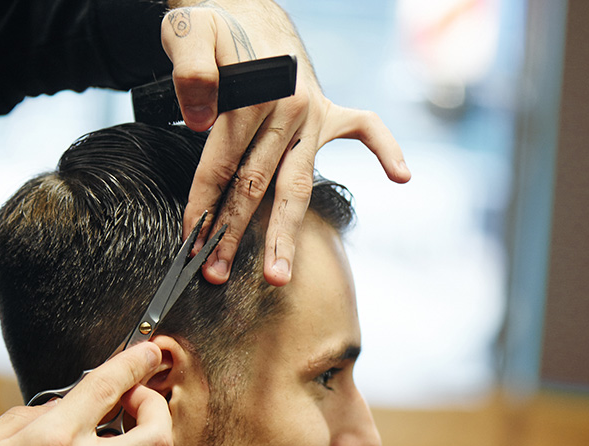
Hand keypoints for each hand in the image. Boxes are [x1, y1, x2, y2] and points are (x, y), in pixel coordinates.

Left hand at [162, 0, 410, 285]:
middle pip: (257, 185)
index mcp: (253, 95)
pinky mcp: (330, 109)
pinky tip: (401, 176)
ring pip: (297, 184)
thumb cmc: (216, 26)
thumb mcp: (187, 32)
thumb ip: (190, 70)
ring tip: (278, 275)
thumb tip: (200, 118)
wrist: (249, 8)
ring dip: (284, 233)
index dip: (202, 204)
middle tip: (216, 275)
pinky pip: (366, 127)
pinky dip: (386, 147)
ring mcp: (313, 112)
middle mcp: (289, 110)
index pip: (221, 163)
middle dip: (234, 234)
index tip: (190, 241)